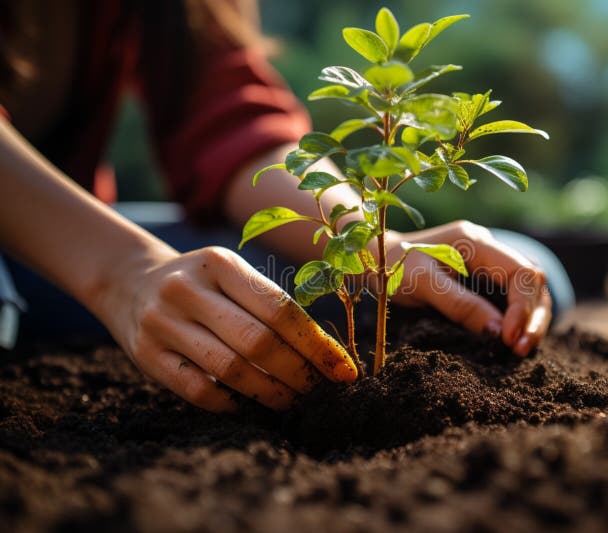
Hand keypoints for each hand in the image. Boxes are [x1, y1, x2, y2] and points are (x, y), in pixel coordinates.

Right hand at [94, 246, 356, 411]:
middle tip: (321, 391)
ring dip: (270, 392)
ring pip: (229, 369)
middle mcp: (188, 289)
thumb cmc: (202, 283)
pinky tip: (251, 405)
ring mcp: (162, 323)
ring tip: (293, 401)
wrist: (129, 281)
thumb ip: (268, 303)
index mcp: (220, 263)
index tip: (343, 370)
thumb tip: (325, 352)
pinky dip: (231, 402)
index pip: (279, 309)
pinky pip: (197, 389)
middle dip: (298, 373)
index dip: (316, 344)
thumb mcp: (230, 273)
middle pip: (257, 341)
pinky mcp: (146, 355)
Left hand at [386, 221, 550, 355]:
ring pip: (529, 288)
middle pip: (532, 280)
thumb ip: (460, 305)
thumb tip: (498, 332)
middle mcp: (488, 247)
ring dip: (531, 319)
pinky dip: (519, 318)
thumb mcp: (422, 285)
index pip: (520, 272)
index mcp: (475, 241)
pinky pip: (514, 296)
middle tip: (521, 350)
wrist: (376, 260)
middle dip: (533, 316)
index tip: (508, 339)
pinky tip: (511, 339)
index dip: (522, 307)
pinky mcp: (485, 277)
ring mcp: (489, 260)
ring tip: (521, 350)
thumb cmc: (393, 268)